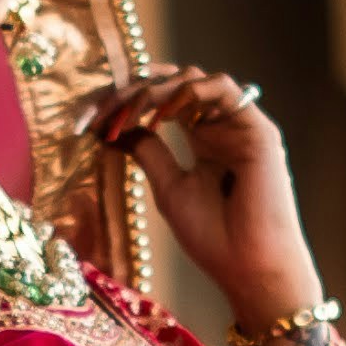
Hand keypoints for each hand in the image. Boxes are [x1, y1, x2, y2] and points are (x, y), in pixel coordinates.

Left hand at [91, 66, 322, 336]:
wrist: (250, 266)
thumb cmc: (214, 237)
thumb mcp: (168, 188)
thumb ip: (148, 152)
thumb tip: (117, 128)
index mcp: (202, 138)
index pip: (161, 101)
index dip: (126, 102)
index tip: (89, 118)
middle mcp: (220, 125)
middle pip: (173, 84)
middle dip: (132, 89)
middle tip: (100, 109)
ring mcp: (238, 123)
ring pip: (193, 79)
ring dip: (153, 89)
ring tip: (125, 112)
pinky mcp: (256, 127)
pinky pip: (221, 87)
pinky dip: (186, 92)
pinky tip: (158, 114)